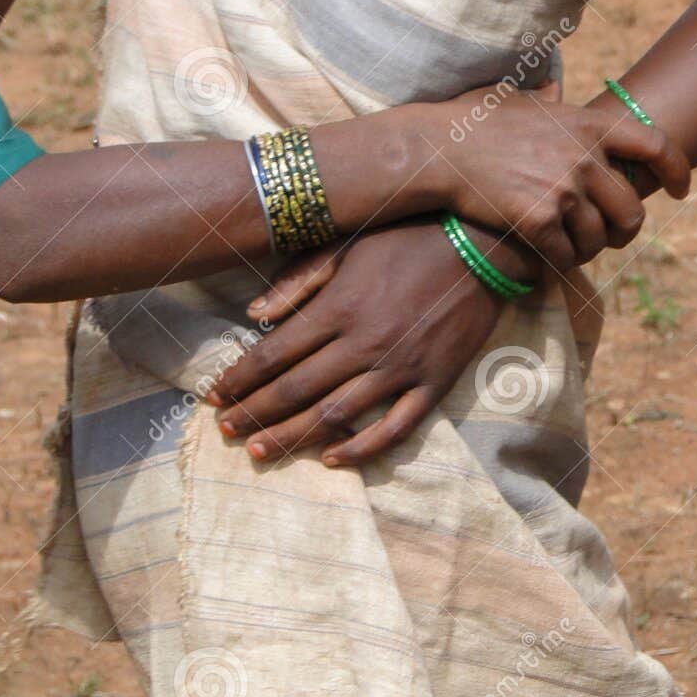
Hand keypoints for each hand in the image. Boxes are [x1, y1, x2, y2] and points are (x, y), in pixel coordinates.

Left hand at [206, 220, 504, 466]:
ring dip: (293, 437)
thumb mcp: (347, 242)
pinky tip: (333, 459)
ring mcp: (400, 368)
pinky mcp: (433, 383)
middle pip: (296, 391)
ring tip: (261, 451)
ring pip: (336, 416)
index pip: (273, 355)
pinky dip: (362, 450)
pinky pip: (394, 428)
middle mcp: (364, 344)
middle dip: (254, 414)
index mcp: (339, 308)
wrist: (483, 245)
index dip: (238, 380)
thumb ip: (300, 280)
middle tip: (226, 432)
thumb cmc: (409, 237)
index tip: (213, 397)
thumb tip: (253, 313)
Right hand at [428, 89, 690, 270]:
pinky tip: (546, 255)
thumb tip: (553, 89)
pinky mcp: (539, 221)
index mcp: (589, 125)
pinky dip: (560, 262)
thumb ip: (548, 100)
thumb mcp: (519, 99)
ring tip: (570, 245)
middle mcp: (584, 157)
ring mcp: (563, 190)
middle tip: (611, 237)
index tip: (679, 190)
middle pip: (631, 211)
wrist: (438, 150)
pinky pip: (567, 256)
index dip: (676, 170)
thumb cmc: (473, 122)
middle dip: (625, 231)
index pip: (656, 145)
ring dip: (588, 249)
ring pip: (599, 240)